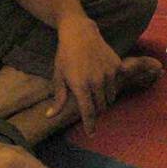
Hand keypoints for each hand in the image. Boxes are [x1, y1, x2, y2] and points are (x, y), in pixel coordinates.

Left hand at [48, 15, 130, 134]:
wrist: (80, 33)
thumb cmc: (65, 55)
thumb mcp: (58, 76)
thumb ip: (58, 98)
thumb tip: (49, 116)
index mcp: (80, 86)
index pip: (88, 112)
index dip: (90, 125)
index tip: (91, 134)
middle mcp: (97, 82)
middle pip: (101, 107)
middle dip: (96, 110)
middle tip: (90, 104)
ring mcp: (109, 74)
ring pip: (110, 97)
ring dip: (104, 99)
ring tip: (95, 89)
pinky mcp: (117, 66)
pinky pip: (116, 83)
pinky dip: (111, 85)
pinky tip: (102, 77)